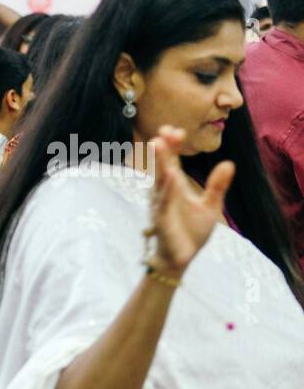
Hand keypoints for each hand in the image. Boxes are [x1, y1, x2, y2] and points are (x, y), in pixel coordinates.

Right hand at [146, 125, 232, 276]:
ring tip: (160, 144)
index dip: (172, 146)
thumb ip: (217, 185)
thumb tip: (229, 163)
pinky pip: (163, 202)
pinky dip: (166, 188)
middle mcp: (164, 194)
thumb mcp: (210, 205)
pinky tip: (169, 175)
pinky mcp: (161, 220)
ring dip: (160, 162)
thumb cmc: (191, 232)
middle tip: (164, 131)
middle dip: (163, 149)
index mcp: (174, 188)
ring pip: (159, 180)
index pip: (171, 162)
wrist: (180, 259)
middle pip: (162, 167)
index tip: (176, 130)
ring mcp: (160, 206)